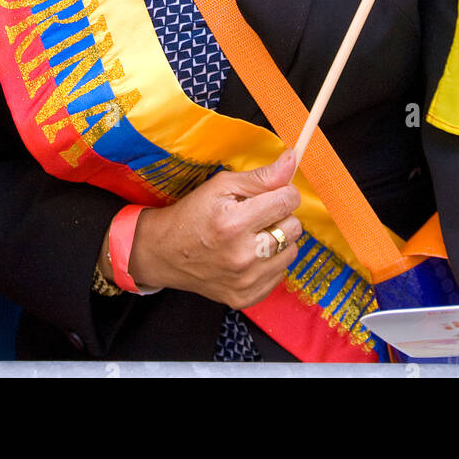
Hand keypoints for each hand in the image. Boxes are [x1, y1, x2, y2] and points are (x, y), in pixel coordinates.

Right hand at [128, 150, 301, 308]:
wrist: (165, 253)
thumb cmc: (193, 214)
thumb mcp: (221, 186)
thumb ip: (261, 176)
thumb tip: (292, 160)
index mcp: (234, 223)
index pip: (287, 201)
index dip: (285, 191)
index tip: (274, 193)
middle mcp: (242, 256)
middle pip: (293, 228)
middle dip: (281, 215)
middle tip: (259, 215)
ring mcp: (245, 281)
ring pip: (291, 252)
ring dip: (279, 240)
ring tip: (255, 235)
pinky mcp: (245, 297)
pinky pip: (279, 275)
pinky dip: (271, 263)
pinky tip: (251, 254)